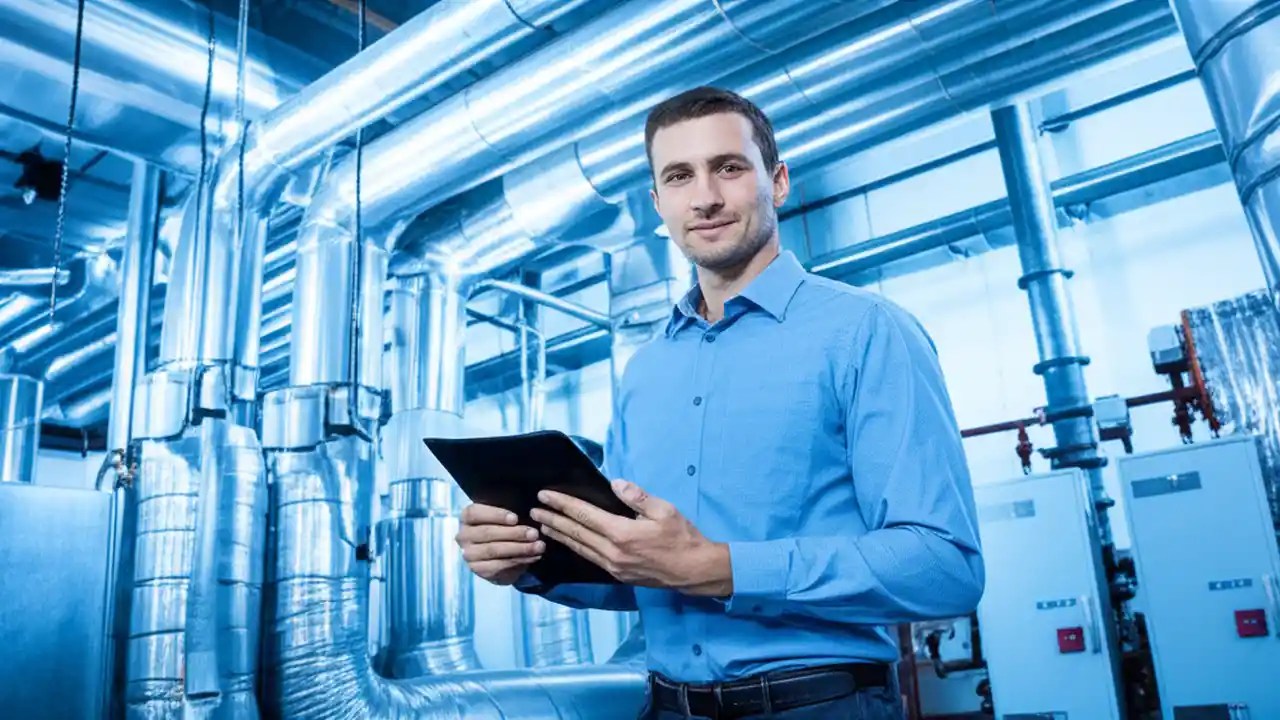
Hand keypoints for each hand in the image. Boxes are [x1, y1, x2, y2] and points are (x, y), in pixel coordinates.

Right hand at [455, 503, 544, 585]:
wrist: (500, 556)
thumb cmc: (503, 529)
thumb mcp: (504, 518)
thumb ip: (509, 515)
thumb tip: (528, 512)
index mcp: (467, 517)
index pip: (475, 513)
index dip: (495, 515)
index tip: (515, 518)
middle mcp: (463, 536)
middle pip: (487, 533)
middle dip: (514, 533)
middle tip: (534, 533)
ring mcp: (469, 554)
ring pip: (494, 550)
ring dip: (519, 548)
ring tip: (539, 546)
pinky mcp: (478, 570)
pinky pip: (499, 565)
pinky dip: (519, 560)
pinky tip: (533, 557)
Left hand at [530, 480, 731, 596]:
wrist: (694, 571)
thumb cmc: (682, 537)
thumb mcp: (664, 510)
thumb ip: (637, 497)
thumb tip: (615, 484)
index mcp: (622, 534)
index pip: (584, 516)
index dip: (562, 504)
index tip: (545, 495)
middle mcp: (612, 552)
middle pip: (576, 533)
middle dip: (553, 520)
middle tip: (534, 510)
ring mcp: (614, 566)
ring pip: (580, 548)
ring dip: (560, 536)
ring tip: (543, 526)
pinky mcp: (618, 575)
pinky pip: (590, 559)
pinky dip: (575, 548)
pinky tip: (568, 543)